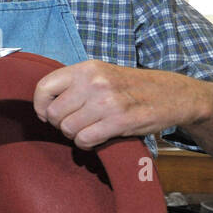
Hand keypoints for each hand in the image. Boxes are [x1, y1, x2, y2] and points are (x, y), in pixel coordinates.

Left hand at [32, 60, 203, 150]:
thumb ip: (74, 84)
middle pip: (53, 113)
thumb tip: (43, 104)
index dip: (40, 106)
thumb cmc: (130, 86)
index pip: (43, 87)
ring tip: (87, 130)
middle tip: (75, 124)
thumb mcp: (101, 73)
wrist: (172, 94)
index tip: (48, 114)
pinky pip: (85, 140)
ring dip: (74, 135)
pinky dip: (86, 144)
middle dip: (59, 124)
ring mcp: (107, 102)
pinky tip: (95, 139)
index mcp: (86, 68)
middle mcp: (94, 82)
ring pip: (67, 128)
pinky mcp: (120, 121)